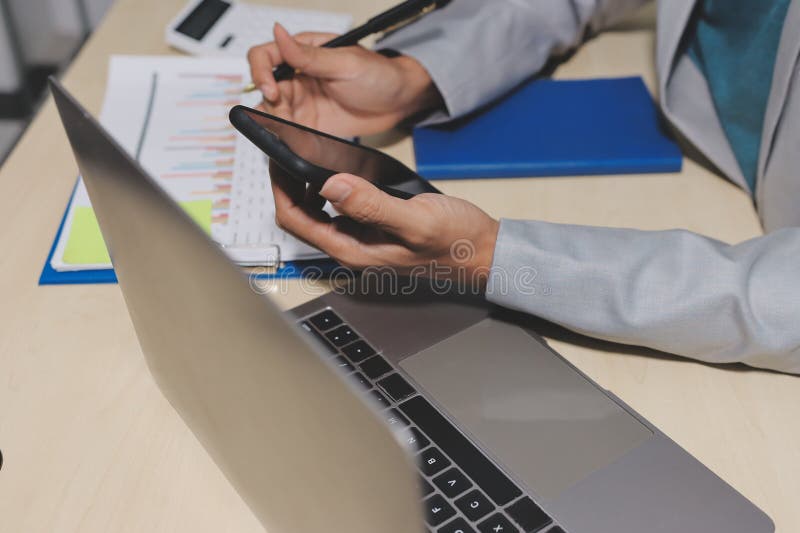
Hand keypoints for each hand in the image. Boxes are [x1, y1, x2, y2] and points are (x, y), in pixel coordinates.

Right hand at [247, 23, 441, 136]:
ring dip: (273, 119)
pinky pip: (287, 129)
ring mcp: (303, 101)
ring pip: (272, 109)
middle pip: (264, 86)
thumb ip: (308, 55)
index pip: (265, 56)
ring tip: (290, 127)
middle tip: (282, 113)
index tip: (272, 90)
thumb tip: (277, 32)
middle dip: (267, 101)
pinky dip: (285, 134)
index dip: (260, 72)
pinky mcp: (309, 123)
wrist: (401, 102)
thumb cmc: (380, 75)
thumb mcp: (345, 63)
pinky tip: (294, 137)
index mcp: (303, 52)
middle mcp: (298, 76)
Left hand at [269, 161, 499, 287]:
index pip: (296, 221)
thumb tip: (332, 184)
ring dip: (306, 188)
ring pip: (318, 214)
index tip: (276, 159)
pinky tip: (339, 173)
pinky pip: (339, 211)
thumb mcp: (416, 219)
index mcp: (353, 250)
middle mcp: (352, 248)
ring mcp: (362, 240)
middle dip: (287, 186)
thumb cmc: (456, 243)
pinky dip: (330, 190)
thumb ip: (373, 205)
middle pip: (301, 218)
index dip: (280, 189)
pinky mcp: (373, 231)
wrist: (483, 252)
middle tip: (285, 152)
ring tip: (305, 157)